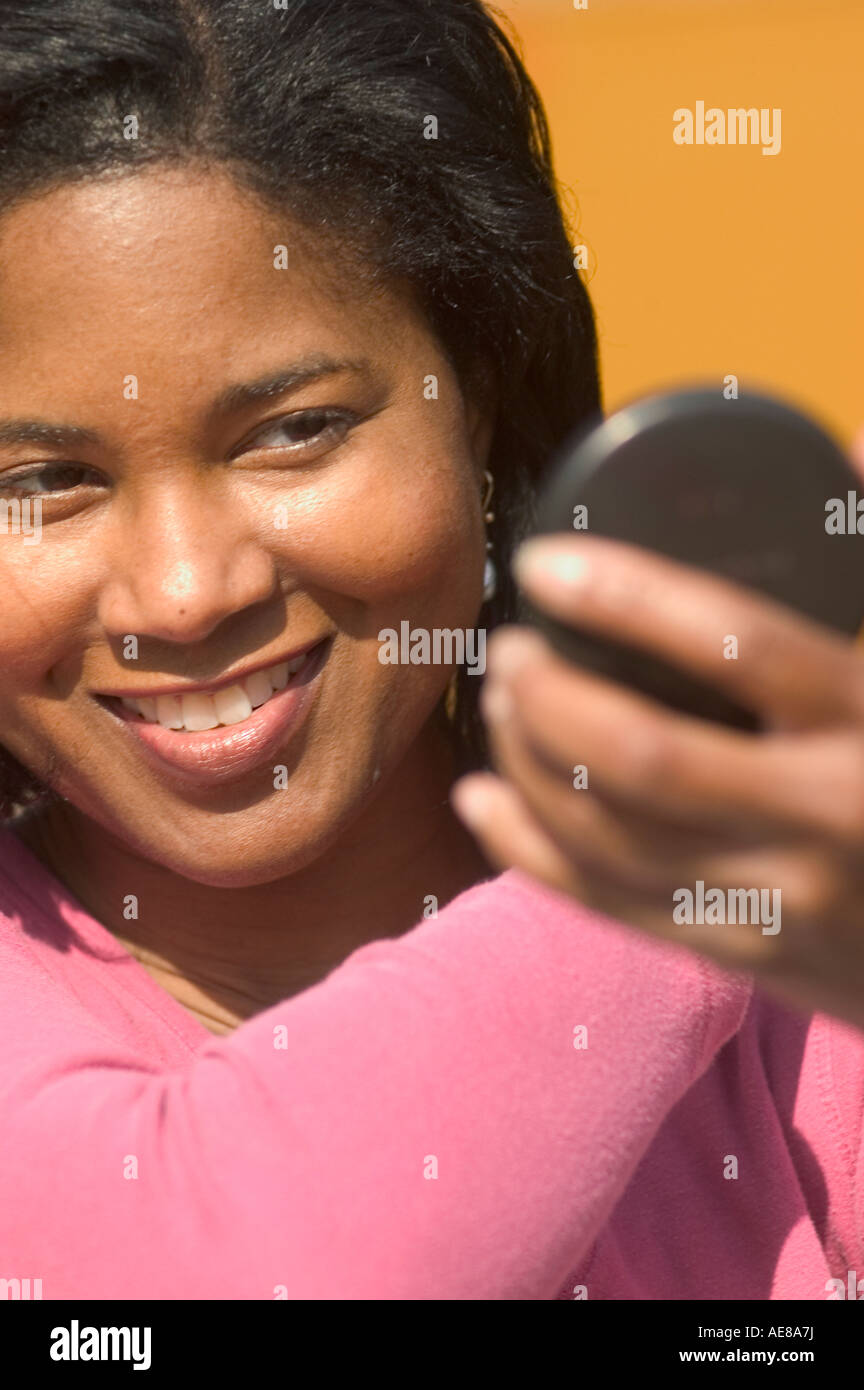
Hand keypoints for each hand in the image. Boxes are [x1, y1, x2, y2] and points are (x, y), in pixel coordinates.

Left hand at [452, 485, 863, 1032]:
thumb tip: (846, 444)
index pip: (738, 645)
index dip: (626, 597)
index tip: (547, 564)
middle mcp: (825, 817)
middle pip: (642, 753)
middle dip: (551, 694)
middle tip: (512, 648)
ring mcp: (780, 903)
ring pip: (607, 833)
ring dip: (526, 762)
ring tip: (501, 703)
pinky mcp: (742, 957)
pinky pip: (606, 905)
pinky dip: (527, 851)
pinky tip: (482, 799)